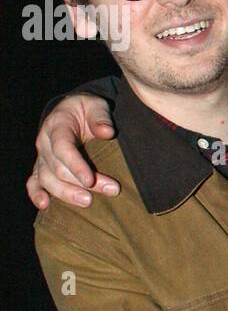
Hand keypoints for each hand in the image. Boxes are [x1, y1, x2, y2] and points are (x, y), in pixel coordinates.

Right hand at [27, 95, 119, 209]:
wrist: (71, 111)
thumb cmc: (86, 109)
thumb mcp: (96, 105)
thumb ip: (101, 117)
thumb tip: (107, 132)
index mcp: (57, 125)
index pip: (63, 147)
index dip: (76, 165)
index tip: (91, 179)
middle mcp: (45, 142)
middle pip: (58, 168)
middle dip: (81, 183)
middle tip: (110, 190)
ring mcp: (41, 157)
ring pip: (47, 179)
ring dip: (66, 193)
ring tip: (87, 202)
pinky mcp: (41, 167)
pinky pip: (34, 182)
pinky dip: (36, 194)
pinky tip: (45, 205)